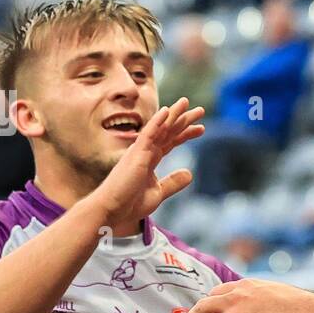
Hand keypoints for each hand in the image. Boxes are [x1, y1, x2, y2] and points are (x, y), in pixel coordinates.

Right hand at [86, 97, 204, 229]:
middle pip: (168, 131)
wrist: (112, 209)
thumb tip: (190, 173)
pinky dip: (157, 122)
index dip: (186, 133)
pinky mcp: (136, 154)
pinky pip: (148, 134)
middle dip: (184, 120)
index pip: (171, 141)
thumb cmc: (129, 202)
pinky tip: (167, 111)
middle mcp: (145, 151)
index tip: (201, 129)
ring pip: (160, 128)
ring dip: (174, 115)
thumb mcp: (158, 192)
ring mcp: (140, 151)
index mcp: (150, 159)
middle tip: (200, 111)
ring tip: (187, 102)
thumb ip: (173, 182)